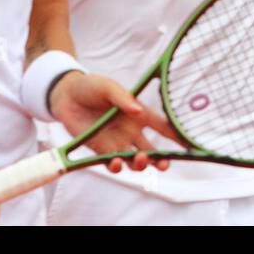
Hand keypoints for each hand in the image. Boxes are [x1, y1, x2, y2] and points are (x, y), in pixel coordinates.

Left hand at [50, 72, 178, 172]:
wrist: (65, 96)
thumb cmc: (91, 87)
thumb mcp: (108, 87)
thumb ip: (122, 99)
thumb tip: (137, 111)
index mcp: (139, 114)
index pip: (162, 127)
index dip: (176, 136)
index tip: (189, 146)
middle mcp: (131, 131)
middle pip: (152, 150)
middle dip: (161, 160)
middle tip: (164, 164)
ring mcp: (116, 142)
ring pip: (134, 160)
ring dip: (140, 164)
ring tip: (140, 159)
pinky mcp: (100, 150)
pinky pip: (113, 163)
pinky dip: (117, 166)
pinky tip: (116, 162)